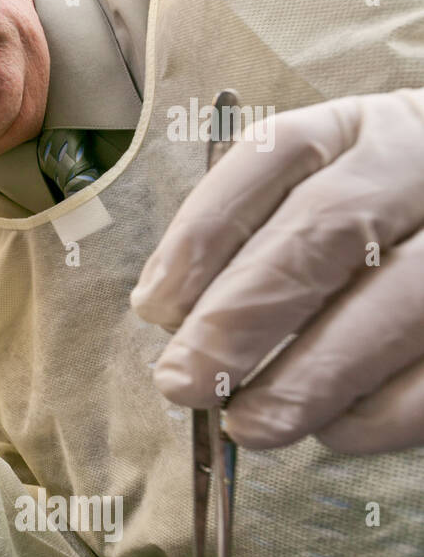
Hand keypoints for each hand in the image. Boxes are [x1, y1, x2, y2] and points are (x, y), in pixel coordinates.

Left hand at [131, 88, 423, 452]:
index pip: (275, 155)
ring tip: (252, 423)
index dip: (206, 230)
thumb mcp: (316, 202)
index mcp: (360, 130)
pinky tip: (334, 425)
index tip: (157, 306)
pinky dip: (382, 406)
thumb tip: (172, 314)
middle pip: (329, 228)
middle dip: (244, 314)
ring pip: (398, 300)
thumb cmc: (374, 229)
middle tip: (187, 381)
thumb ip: (252, 244)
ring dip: (312, 374)